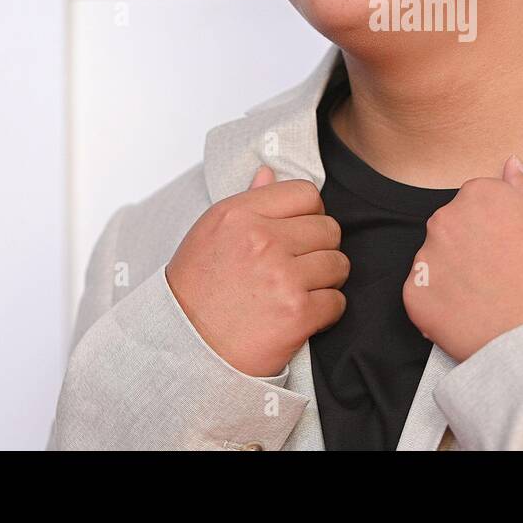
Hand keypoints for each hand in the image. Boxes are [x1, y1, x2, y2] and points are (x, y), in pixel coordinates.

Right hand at [167, 164, 348, 376]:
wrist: (183, 350)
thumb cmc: (195, 291)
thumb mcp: (210, 235)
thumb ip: (247, 201)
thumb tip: (269, 171)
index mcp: (239, 215)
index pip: (305, 193)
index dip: (309, 213)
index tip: (299, 232)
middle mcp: (262, 241)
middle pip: (328, 228)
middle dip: (320, 248)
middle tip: (299, 266)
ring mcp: (282, 278)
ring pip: (339, 264)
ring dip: (326, 280)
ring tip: (299, 290)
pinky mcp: (297, 314)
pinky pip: (337, 301)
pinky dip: (325, 311)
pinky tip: (301, 314)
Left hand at [402, 155, 522, 362]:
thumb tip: (510, 164)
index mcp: (480, 194)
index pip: (478, 200)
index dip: (498, 226)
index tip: (514, 249)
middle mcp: (445, 218)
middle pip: (453, 226)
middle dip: (472, 245)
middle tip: (503, 275)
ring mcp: (426, 258)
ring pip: (436, 259)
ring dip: (455, 274)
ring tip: (488, 298)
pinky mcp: (414, 296)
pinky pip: (423, 293)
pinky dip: (441, 303)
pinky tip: (470, 314)